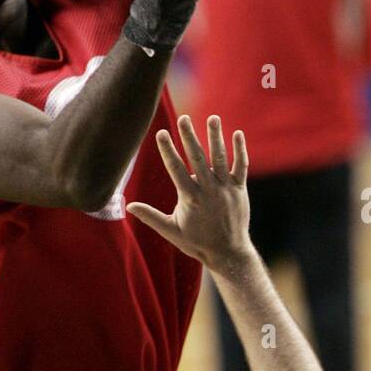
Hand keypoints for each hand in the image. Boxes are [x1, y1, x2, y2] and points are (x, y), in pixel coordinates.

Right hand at [128, 115, 251, 275]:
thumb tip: (129, 206)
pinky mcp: (239, 189)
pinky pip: (241, 166)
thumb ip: (151, 216)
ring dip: (216, 137)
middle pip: (198, 158)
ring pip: (220, 158)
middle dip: (190, 137)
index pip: (176, 169)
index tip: (161, 133)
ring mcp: (225, 188)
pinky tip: (237, 133)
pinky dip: (240, 150)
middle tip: (184, 118)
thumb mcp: (171, 231)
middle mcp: (209, 189)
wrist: (228, 252)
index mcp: (190, 197)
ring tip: (213, 118)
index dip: (168, 150)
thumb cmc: (197, 242)